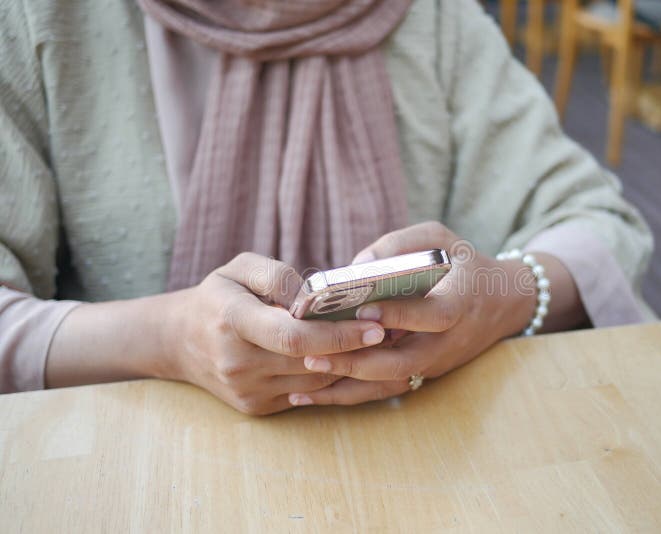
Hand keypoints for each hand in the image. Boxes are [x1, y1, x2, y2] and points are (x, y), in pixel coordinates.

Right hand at [161, 253, 385, 414]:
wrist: (178, 342)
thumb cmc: (218, 296)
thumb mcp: (238, 268)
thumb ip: (277, 274)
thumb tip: (314, 295)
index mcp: (232, 320)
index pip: (293, 336)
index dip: (339, 334)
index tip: (376, 326)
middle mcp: (238, 362)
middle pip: (312, 363)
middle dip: (358, 351)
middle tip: (398, 335)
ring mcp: (248, 391)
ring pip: (316, 384)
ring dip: (354, 369)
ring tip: (389, 349)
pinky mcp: (257, 408)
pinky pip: (307, 398)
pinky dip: (335, 382)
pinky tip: (362, 366)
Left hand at [288, 221, 576, 406]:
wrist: (505, 303)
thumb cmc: (465, 263)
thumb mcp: (442, 239)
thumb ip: (400, 244)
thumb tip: (356, 264)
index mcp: (459, 303)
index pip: (432, 316)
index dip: (400, 316)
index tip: (363, 310)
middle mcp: (448, 341)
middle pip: (403, 363)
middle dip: (357, 362)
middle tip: (313, 356)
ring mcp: (436, 363)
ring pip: (391, 383)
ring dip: (347, 386)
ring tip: (302, 384)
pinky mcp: (424, 374)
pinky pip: (386, 390)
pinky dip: (349, 395)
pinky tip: (310, 397)